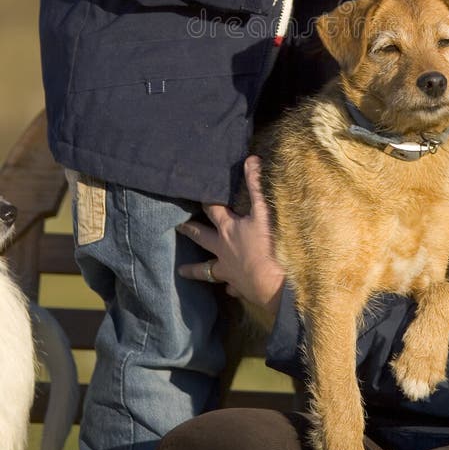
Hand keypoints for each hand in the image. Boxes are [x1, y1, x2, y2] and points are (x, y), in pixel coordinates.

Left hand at [178, 157, 285, 318]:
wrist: (269, 283)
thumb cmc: (265, 245)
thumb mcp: (262, 212)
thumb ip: (256, 186)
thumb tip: (251, 159)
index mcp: (227, 229)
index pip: (212, 210)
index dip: (206, 200)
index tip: (194, 193)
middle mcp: (222, 249)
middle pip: (202, 237)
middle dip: (190, 231)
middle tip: (177, 228)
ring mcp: (228, 270)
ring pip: (207, 269)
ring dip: (196, 269)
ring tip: (182, 271)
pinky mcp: (238, 285)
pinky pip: (229, 286)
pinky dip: (228, 287)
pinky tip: (227, 290)